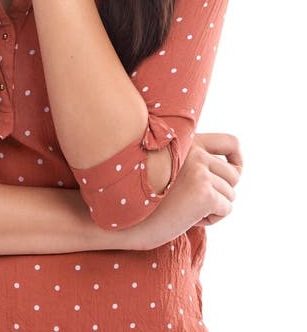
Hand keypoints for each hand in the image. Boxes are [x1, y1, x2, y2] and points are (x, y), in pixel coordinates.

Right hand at [129, 132, 243, 250]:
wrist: (124, 214)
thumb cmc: (142, 196)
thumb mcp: (166, 168)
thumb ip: (191, 162)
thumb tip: (231, 173)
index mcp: (186, 141)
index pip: (231, 142)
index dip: (237, 160)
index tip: (233, 172)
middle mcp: (194, 151)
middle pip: (233, 176)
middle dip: (221, 193)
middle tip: (194, 203)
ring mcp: (199, 170)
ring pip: (231, 195)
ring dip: (214, 208)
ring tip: (186, 210)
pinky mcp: (204, 192)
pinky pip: (226, 209)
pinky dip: (212, 219)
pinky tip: (187, 217)